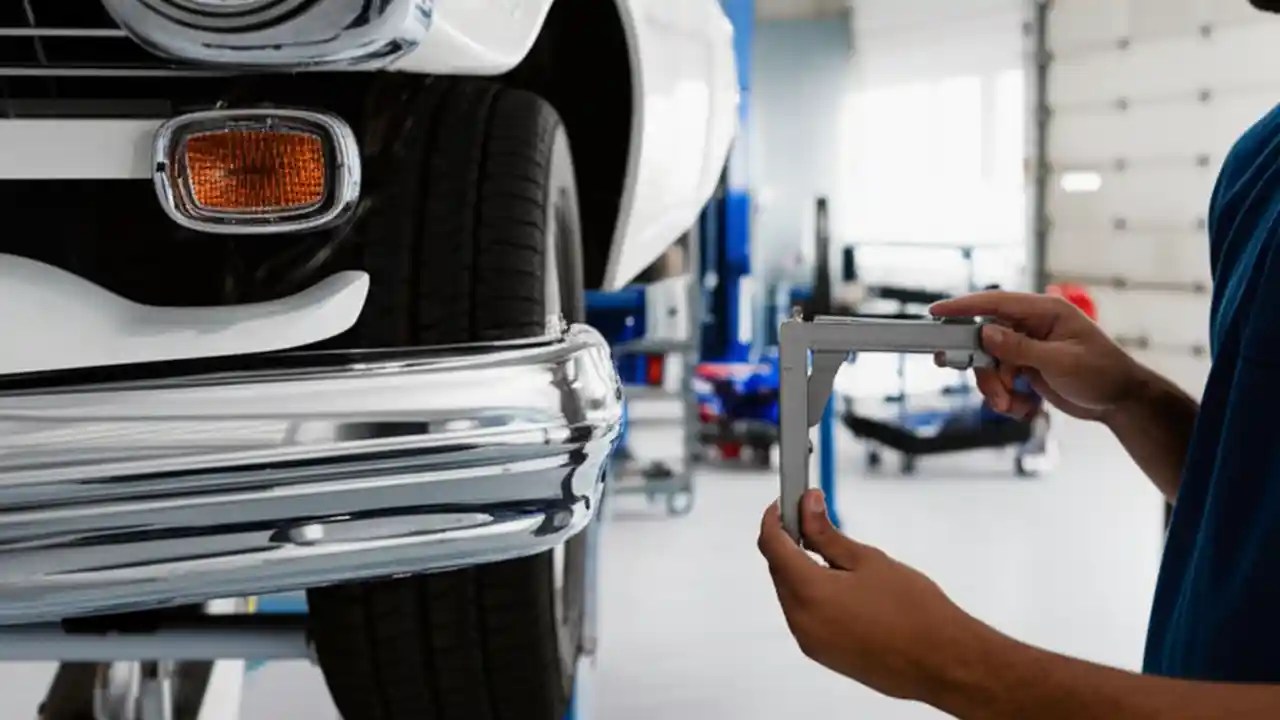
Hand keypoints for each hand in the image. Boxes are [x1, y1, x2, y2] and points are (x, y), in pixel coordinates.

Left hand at [758, 490, 987, 702]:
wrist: (942, 662)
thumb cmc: (914, 611)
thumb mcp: (868, 560)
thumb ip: (828, 533)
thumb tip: (806, 505)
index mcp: (809, 592)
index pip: (772, 545)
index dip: (775, 518)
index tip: (786, 502)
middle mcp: (801, 620)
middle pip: (778, 569)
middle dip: (789, 541)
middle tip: (812, 519)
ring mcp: (809, 641)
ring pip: (790, 592)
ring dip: (800, 568)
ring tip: (832, 552)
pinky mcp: (822, 654)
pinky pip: (804, 615)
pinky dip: (811, 593)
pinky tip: (838, 583)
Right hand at [930, 291, 1142, 421]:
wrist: (1120, 401)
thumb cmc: (1101, 374)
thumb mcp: (1060, 361)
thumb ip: (1020, 348)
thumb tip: (985, 333)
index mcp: (1044, 312)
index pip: (996, 303)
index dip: (963, 307)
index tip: (936, 312)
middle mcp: (1032, 325)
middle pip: (986, 340)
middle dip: (985, 371)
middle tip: (994, 393)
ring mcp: (1027, 347)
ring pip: (990, 364)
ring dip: (996, 389)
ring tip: (1012, 406)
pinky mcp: (1026, 367)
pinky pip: (1000, 380)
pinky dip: (1007, 397)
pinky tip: (1025, 407)